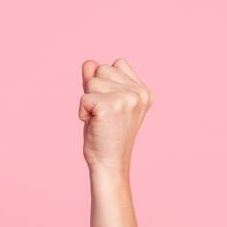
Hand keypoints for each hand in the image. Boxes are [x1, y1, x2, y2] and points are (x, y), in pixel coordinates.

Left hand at [78, 58, 153, 173]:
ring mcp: (127, 99)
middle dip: (96, 90)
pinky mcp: (110, 107)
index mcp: (144, 91)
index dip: (106, 84)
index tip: (111, 108)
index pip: (117, 64)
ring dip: (89, 101)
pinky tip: (93, 125)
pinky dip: (82, 112)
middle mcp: (139, 93)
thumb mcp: (104, 102)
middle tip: (104, 116)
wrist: (109, 165)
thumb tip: (89, 62)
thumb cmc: (106, 136)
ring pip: (92, 81)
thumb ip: (97, 80)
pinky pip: (84, 97)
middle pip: (103, 68)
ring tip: (100, 121)